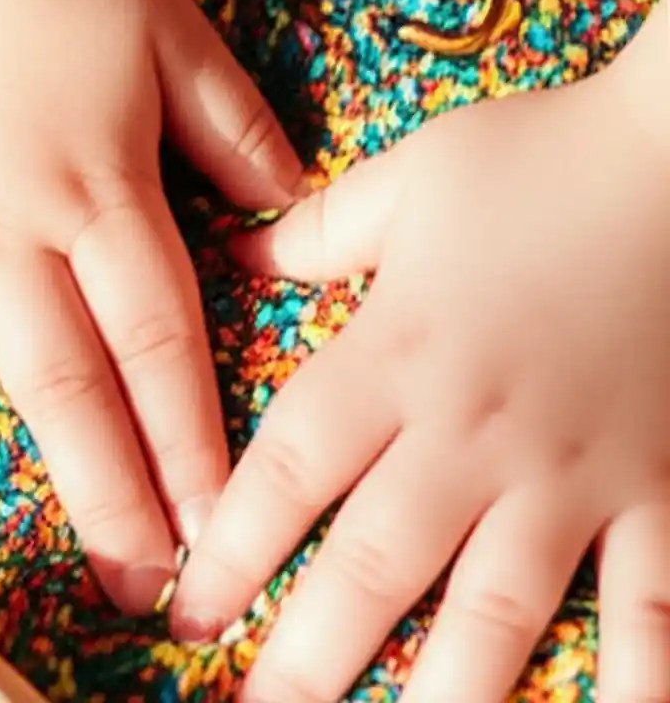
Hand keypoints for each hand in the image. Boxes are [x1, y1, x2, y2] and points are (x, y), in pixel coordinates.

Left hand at [170, 5, 669, 701]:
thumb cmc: (540, 160)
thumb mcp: (406, 180)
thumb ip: (314, 233)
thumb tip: (236, 251)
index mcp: (394, 359)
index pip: (287, 478)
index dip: (229, 555)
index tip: (187, 615)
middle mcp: (471, 432)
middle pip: (371, 568)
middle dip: (306, 657)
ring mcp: (572, 471)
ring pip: (496, 607)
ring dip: (442, 691)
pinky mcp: (659, 483)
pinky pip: (652, 598)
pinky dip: (638, 671)